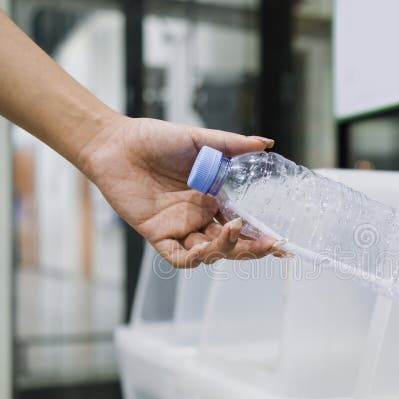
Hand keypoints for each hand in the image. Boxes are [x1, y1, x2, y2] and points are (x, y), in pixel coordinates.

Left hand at [78, 115, 281, 267]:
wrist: (115, 144)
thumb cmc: (154, 139)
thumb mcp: (199, 139)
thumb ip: (232, 145)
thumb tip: (266, 144)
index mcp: (213, 197)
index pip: (245, 221)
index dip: (263, 233)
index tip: (283, 239)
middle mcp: (200, 216)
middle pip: (232, 243)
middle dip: (253, 248)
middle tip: (272, 244)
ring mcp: (179, 227)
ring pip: (210, 252)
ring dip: (226, 248)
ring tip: (234, 230)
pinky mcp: (157, 234)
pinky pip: (177, 257)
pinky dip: (192, 259)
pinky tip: (202, 250)